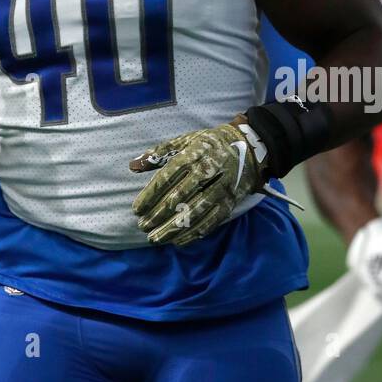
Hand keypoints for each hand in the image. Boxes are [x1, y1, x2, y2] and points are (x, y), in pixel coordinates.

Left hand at [130, 116, 263, 245]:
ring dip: (174, 228)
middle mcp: (207, 171)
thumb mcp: (185, 140)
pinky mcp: (230, 201)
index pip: (168, 176)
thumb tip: (132, 166)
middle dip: (159, 214)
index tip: (136, 208)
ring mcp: (221, 187)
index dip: (151, 194)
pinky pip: (211, 221)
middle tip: (142, 226)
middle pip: (180, 196)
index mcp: (194, 153)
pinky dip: (194, 233)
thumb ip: (159, 153)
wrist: (249, 146)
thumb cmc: (210, 143)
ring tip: (156, 238)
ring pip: (194, 212)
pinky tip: (178, 241)